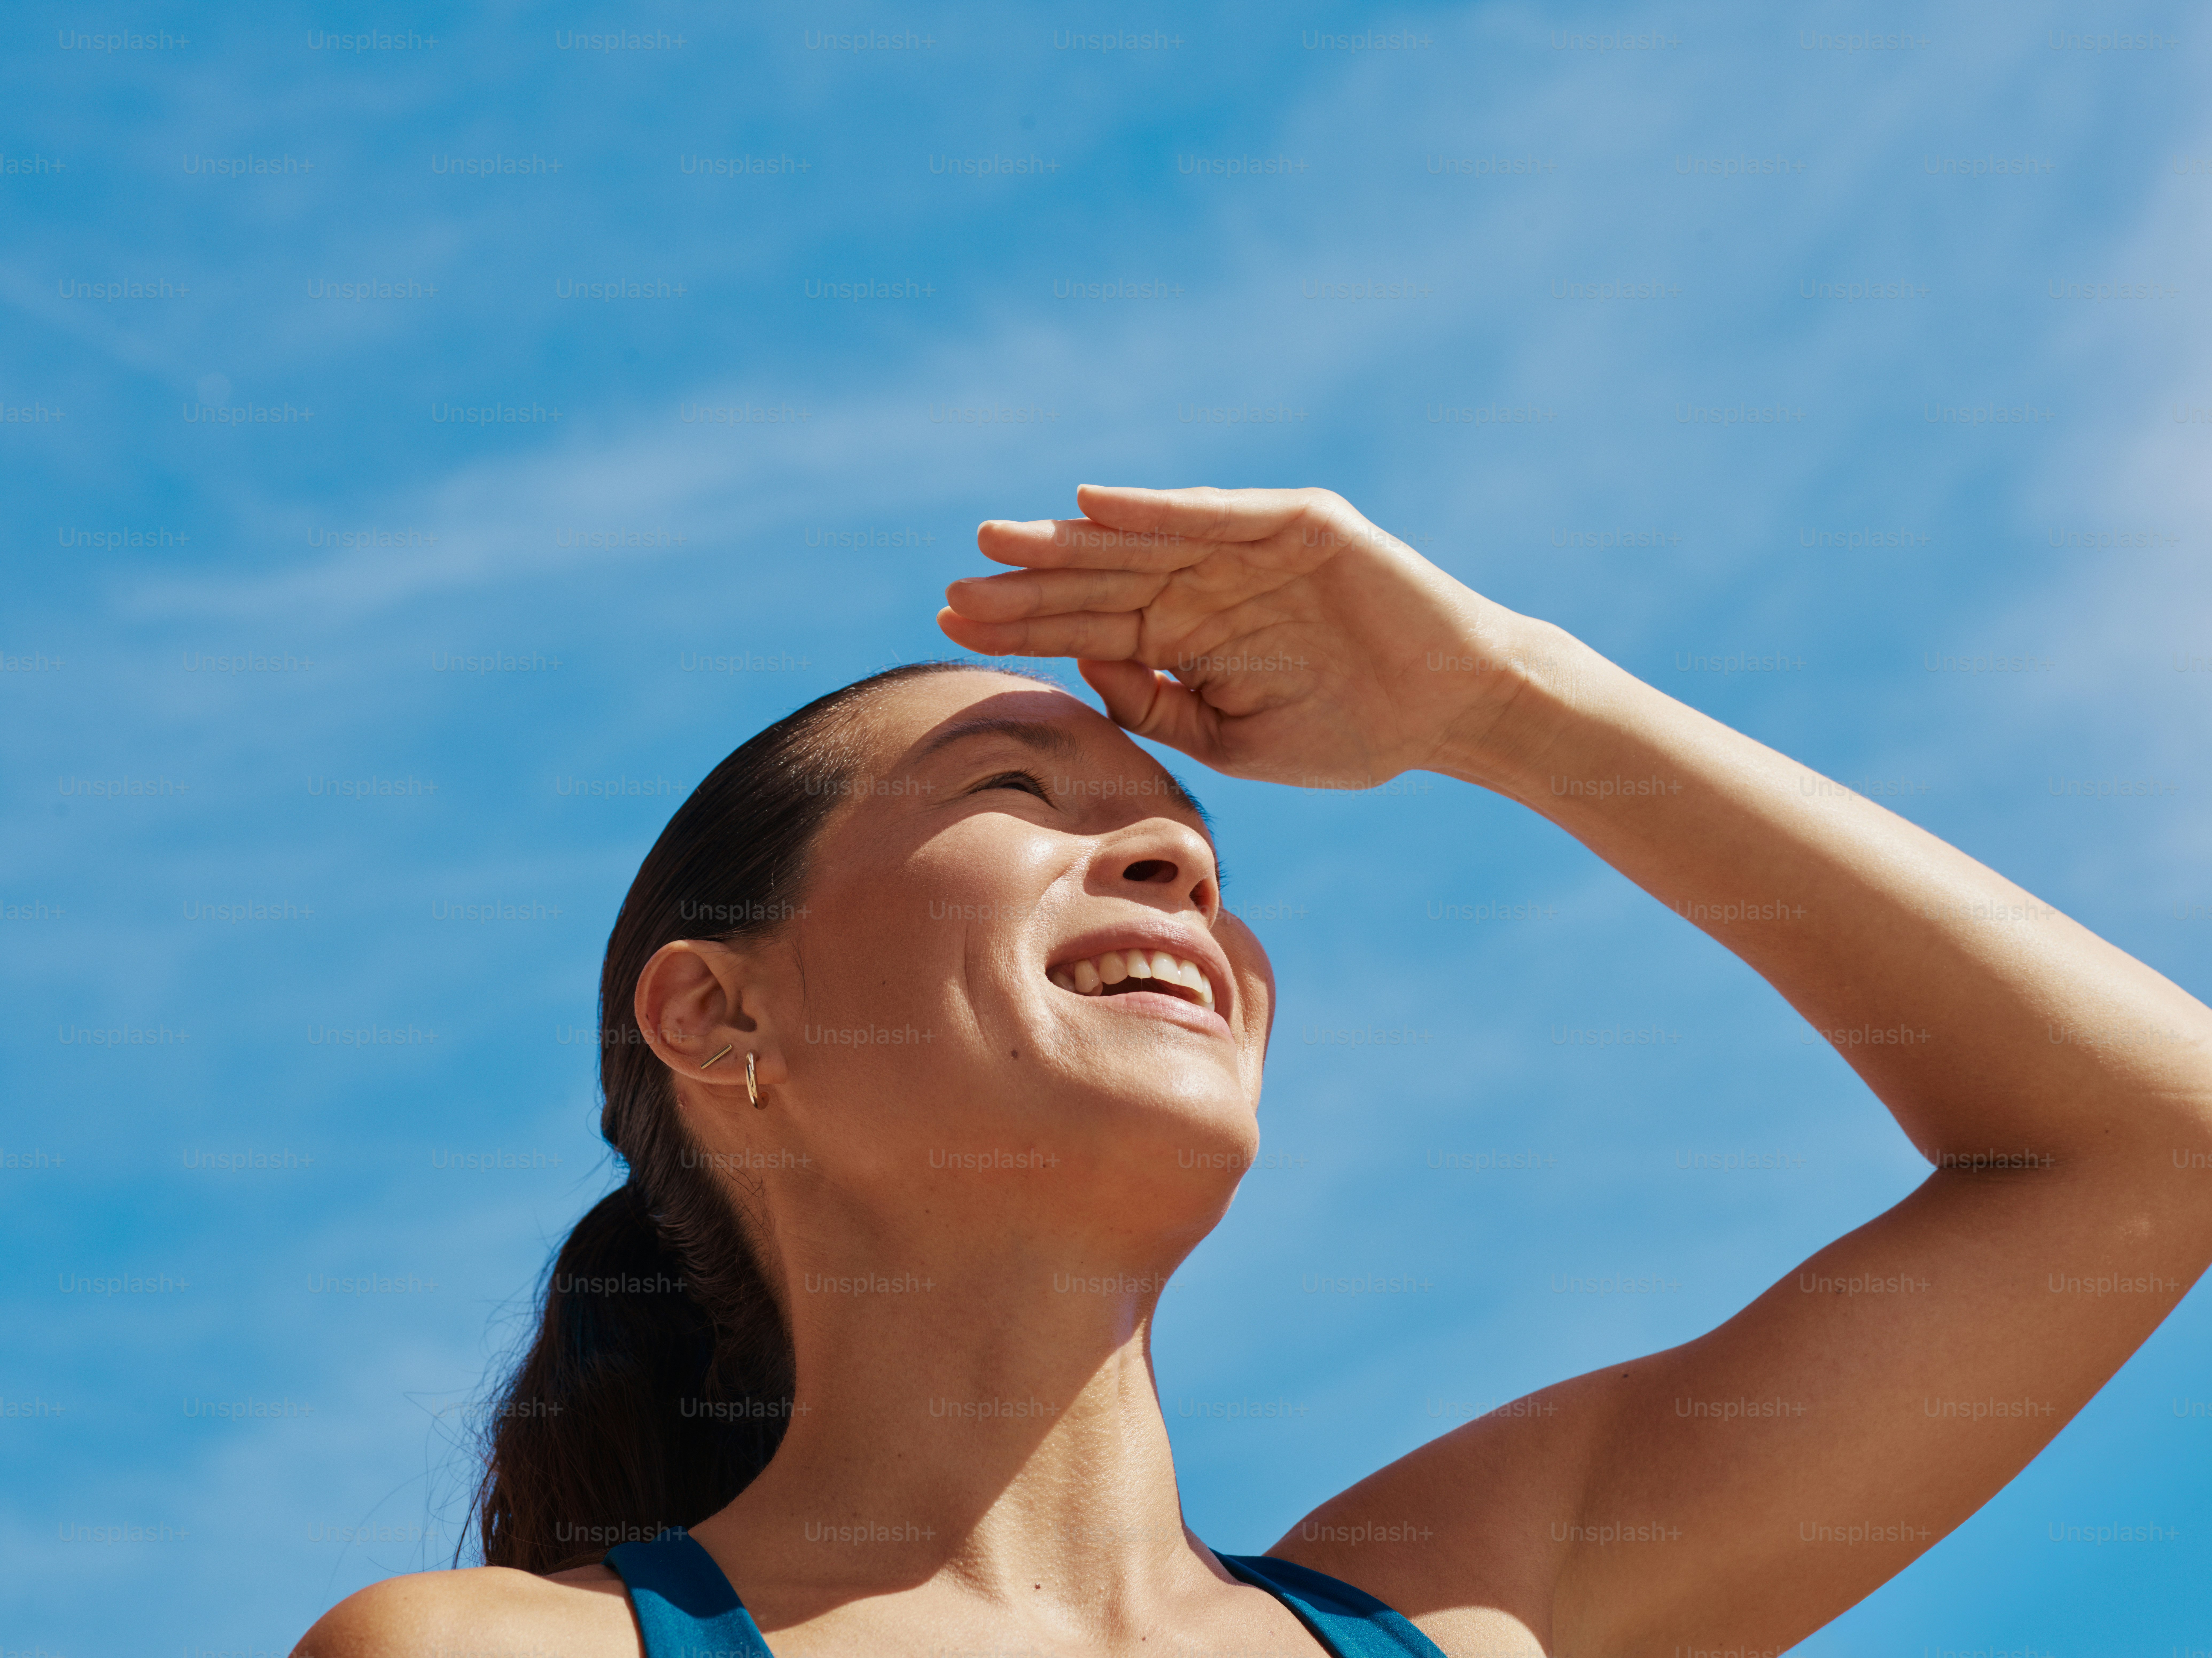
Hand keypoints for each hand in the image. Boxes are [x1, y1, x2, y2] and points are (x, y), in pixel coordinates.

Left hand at [937, 485, 1549, 789]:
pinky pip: (1210, 513)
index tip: (950, 626)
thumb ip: (1157, 706)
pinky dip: (1153, 507)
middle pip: (1097, 581)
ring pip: (1139, 541)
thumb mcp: (1230, 740)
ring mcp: (1247, 550)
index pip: (1084, 627)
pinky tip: (1092, 505)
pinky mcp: (1294, 523)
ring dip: (1068, 541)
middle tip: (953, 587)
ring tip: (997, 539)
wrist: (1446, 711)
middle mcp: (1206, 587)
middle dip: (1025, 586)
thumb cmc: (1349, 732)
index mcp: (1186, 640)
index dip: (1020, 625)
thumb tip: (1084, 664)